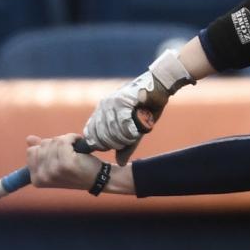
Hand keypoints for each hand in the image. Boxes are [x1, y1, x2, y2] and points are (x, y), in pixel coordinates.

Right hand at [26, 134, 102, 189]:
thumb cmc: (76, 170)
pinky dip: (72, 138)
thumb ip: (41, 152)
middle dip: (56, 144)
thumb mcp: (55, 162)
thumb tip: (29, 139)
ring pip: (53, 142)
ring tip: (75, 150)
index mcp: (36, 178)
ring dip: (66, 140)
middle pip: (42, 145)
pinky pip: (63, 141)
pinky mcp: (65, 164)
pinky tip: (79, 143)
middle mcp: (42, 176)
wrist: (97, 178)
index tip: (59, 155)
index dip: (46, 148)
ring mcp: (53, 171)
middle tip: (69, 152)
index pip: (31, 151)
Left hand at [82, 49, 192, 164]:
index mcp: (102, 111)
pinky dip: (131, 132)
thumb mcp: (134, 129)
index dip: (101, 145)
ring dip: (125, 139)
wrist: (159, 86)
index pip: (90, 133)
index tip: (113, 146)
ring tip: (134, 135)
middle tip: (128, 141)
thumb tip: (119, 163)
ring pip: (112, 132)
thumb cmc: (147, 107)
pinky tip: (137, 131)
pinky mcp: (122, 100)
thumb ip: (125, 146)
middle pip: (101, 136)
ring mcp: (111, 102)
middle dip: (115, 144)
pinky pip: (123, 125)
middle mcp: (103, 106)